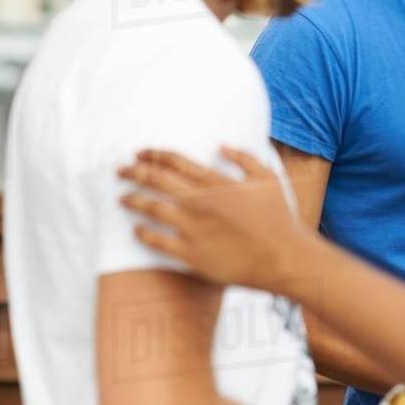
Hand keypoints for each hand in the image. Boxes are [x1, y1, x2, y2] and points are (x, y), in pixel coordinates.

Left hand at [118, 145, 307, 292]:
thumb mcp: (268, 179)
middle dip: (134, 172)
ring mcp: (194, 230)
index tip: (141, 153)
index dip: (154, 155)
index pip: (176, 162)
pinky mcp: (192, 255)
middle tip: (120, 169)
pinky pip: (158, 242)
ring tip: (122, 197)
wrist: (283, 258)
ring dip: (133, 200)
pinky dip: (143, 233)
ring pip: (152, 209)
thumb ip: (244, 159)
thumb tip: (222, 146)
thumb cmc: (279, 218)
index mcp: (217, 183)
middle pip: (157, 181)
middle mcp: (201, 204)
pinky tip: (137, 229)